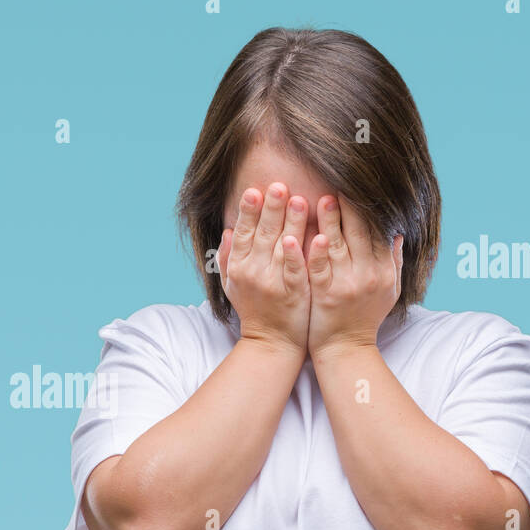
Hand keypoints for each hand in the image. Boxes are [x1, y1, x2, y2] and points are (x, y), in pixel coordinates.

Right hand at [218, 182, 310, 353]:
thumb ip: (228, 258)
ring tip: (298, 199)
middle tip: (279, 185)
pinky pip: (296, 270)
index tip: (254, 190)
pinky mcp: (294, 294)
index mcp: (239, 267)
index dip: (248, 211)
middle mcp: (253, 273)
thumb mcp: (233, 286)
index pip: (243, 233)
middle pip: (263, 234)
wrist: (272, 344)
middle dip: (271, 208)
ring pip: (282, 247)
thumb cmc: (254, 311)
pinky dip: (297, 254)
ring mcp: (274, 284)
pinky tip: (302, 237)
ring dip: (289, 222)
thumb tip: (227, 231)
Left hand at [306, 193, 403, 357]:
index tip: (362, 187)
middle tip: (341, 183)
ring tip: (322, 199)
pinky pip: (319, 269)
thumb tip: (397, 232)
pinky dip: (315, 253)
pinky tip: (310, 236)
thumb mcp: (388, 290)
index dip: (370, 208)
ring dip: (330, 221)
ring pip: (337, 246)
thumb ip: (393, 260)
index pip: (378, 231)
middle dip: (350, 207)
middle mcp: (367, 276)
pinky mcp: (324, 295)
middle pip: (359, 234)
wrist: (345, 349)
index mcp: (383, 270)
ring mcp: (345, 285)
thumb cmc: (365, 317)